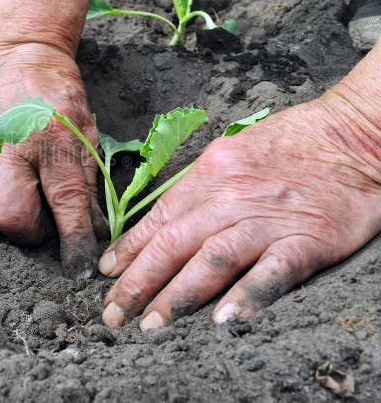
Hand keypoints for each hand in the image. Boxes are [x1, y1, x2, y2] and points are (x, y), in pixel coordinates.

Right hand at [0, 43, 107, 276]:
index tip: (78, 268)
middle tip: (39, 221)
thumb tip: (94, 232)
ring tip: (12, 201)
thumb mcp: (86, 134)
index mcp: (53, 141)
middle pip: (12, 217)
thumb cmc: (57, 99)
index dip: (74, 243)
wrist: (18, 57)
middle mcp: (10, 146)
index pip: (66, 206)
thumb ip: (87, 184)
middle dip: (28, 231)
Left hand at [98, 89, 380, 328]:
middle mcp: (231, 197)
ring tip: (151, 325)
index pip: (158, 219)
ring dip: (176, 296)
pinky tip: (222, 320)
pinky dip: (246, 297)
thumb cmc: (291, 143)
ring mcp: (268, 220)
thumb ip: (200, 186)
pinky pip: (271, 273)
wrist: (354, 134)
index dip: (128, 250)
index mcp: (209, 174)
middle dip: (137, 282)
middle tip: (113, 314)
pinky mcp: (307, 240)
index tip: (106, 274)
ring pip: (211, 260)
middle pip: (173, 243)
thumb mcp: (232, 151)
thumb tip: (162, 221)